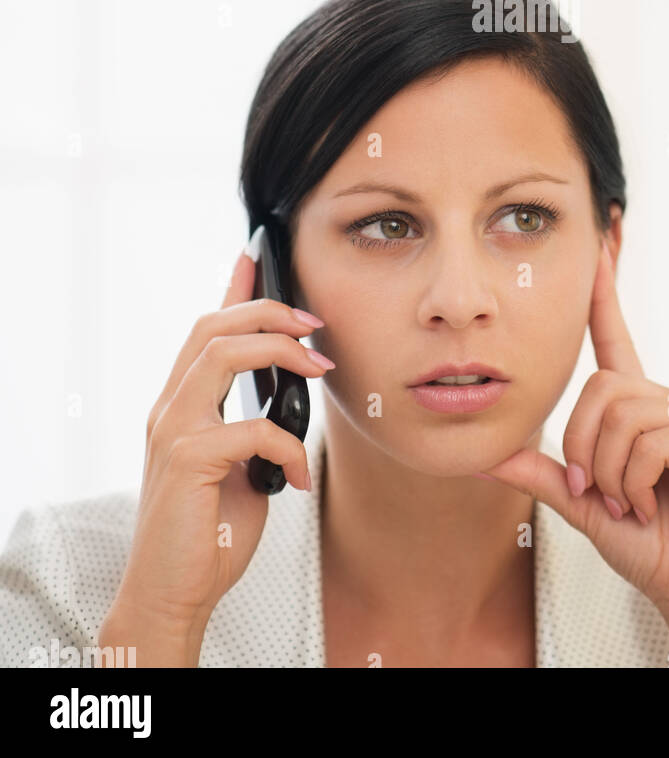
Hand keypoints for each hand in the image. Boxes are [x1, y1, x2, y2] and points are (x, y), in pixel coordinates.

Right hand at [100, 242, 331, 660]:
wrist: (173, 593)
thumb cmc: (209, 531)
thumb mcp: (240, 464)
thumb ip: (255, 424)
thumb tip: (296, 392)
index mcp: (181, 404)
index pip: (206, 328)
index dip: (234, 288)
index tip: (258, 254)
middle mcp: (169, 408)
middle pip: (213, 325)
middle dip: (268, 311)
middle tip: (315, 325)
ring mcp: (173, 431)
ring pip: (223, 353)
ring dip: (280, 352)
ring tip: (319, 369)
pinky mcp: (187, 460)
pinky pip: (251, 427)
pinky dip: (288, 445)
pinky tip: (298, 475)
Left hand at [478, 239, 668, 659]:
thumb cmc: (647, 545)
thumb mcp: (581, 504)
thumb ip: (540, 473)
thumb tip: (485, 457)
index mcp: (636, 408)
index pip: (614, 338)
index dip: (602, 296)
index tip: (597, 248)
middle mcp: (665, 399)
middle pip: (599, 390)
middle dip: (584, 448)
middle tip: (599, 493)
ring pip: (620, 416)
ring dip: (610, 474)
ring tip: (630, 503)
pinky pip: (649, 441)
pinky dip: (636, 482)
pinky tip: (652, 504)